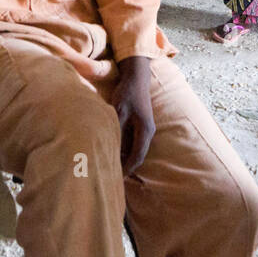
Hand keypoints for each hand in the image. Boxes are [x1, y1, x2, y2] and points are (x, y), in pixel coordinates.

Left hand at [112, 57, 154, 175]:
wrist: (136, 77)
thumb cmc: (127, 93)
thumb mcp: (119, 111)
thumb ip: (116, 129)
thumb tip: (109, 147)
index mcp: (145, 131)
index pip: (137, 156)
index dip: (127, 169)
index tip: (116, 179)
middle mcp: (148, 132)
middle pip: (138, 156)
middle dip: (126, 167)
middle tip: (111, 177)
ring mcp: (145, 129)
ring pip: (135, 150)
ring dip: (125, 159)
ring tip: (110, 166)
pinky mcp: (141, 126)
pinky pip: (134, 143)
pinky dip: (125, 150)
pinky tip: (113, 151)